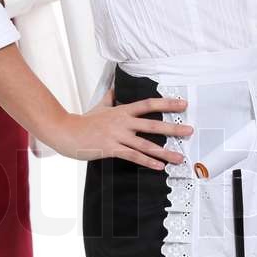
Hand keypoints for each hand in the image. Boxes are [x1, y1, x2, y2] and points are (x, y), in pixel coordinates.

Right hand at [47, 91, 193, 169]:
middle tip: (190, 130)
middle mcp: (123, 122)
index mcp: (122, 111)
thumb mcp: (98, 106)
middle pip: (152, 124)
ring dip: (165, 151)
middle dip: (173, 128)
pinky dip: (148, 162)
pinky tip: (160, 167)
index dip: (167, 103)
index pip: (148, 104)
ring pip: (146, 144)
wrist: (67, 132)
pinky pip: (133, 156)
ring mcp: (118, 136)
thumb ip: (109, 98)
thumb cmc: (83, 121)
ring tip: (180, 157)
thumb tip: (113, 89)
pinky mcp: (112, 149)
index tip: (183, 104)